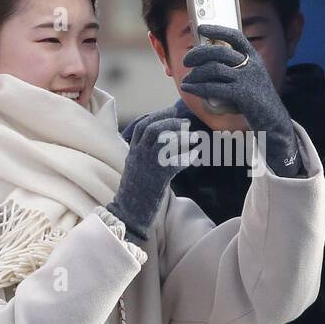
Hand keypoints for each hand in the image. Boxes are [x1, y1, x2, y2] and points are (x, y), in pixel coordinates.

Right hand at [107, 104, 189, 241]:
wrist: (129, 212)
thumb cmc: (136, 190)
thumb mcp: (137, 167)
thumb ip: (146, 153)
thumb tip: (166, 140)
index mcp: (133, 151)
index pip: (142, 126)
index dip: (158, 115)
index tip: (173, 111)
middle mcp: (138, 155)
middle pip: (153, 130)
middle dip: (171, 122)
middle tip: (186, 122)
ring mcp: (146, 166)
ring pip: (162, 143)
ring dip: (181, 138)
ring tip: (194, 137)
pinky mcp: (156, 179)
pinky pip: (173, 165)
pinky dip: (186, 159)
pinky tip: (195, 158)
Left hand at [182, 24, 302, 176]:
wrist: (273, 120)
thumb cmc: (256, 101)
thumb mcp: (251, 79)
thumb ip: (235, 69)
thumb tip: (207, 64)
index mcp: (254, 58)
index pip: (235, 36)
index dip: (217, 30)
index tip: (201, 29)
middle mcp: (251, 65)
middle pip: (218, 52)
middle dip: (197, 54)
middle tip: (186, 61)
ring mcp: (247, 79)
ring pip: (213, 69)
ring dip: (195, 74)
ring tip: (186, 81)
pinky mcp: (242, 95)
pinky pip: (214, 87)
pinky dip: (197, 87)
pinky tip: (189, 88)